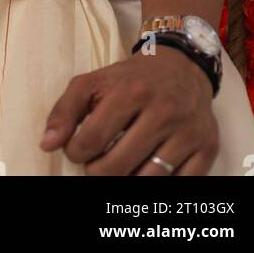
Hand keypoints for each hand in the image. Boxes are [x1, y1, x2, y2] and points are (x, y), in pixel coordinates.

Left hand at [39, 45, 217, 175]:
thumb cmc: (130, 79)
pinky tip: (145, 171)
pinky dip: (159, 184)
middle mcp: (163, 111)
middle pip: (117, 166)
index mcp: (130, 92)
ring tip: (119, 167)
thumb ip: (64, 110)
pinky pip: (180, 184)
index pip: (91, 139)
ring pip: (147, 180)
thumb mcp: (93, 82)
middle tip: (97, 164)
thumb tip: (46, 145)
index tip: (77, 149)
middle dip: (97, 171)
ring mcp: (188, 132)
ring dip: (126, 180)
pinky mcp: (207, 148)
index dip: (75, 152)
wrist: (181, 67)